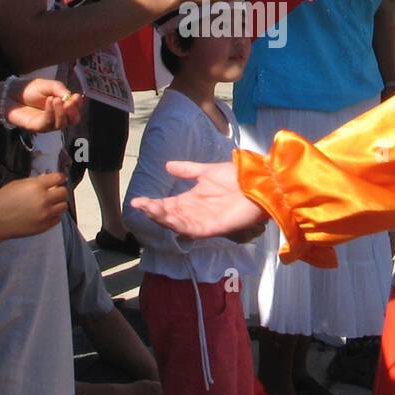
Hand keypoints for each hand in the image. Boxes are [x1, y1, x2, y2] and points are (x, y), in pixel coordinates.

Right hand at [0, 172, 68, 239]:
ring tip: (50, 203)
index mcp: (36, 187)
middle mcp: (43, 200)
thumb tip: (47, 178)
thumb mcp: (16, 184)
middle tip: (53, 191)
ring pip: (63, 206)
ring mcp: (45, 215)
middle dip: (59, 190)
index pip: (59, 178)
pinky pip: (57, 218)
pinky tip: (45, 213)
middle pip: (63, 192)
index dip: (59, 178)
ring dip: (58, 203)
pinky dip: (54, 215)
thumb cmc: (2, 201)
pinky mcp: (44, 226)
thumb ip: (34, 181)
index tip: (58, 179)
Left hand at [4, 77, 83, 132]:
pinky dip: (51, 112)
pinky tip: (49, 101)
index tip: (77, 96)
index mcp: (61, 106)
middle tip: (70, 102)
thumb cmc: (29, 89)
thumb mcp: (47, 85)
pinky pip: (48, 123)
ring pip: (61, 124)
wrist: (10, 94)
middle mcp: (57, 116)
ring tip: (56, 99)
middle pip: (72, 120)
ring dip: (61, 112)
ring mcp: (48, 123)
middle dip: (73, 112)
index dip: (78, 104)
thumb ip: (59, 89)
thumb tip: (70, 96)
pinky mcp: (38, 127)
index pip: (75, 109)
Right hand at [129, 160, 268, 240]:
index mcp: (193, 200)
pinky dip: (179, 225)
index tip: (137, 201)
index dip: (153, 204)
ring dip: (163, 218)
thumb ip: (187, 170)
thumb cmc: (236, 176)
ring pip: (178, 224)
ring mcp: (204, 221)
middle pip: (170, 216)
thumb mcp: (206, 171)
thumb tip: (167, 165)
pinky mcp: (214, 228)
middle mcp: (196, 212)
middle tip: (140, 205)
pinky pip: (193, 229)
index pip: (168, 205)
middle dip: (154, 212)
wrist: (257, 181)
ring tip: (150, 210)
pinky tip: (168, 217)